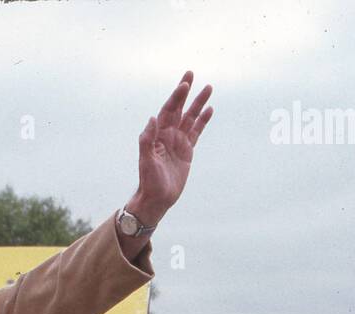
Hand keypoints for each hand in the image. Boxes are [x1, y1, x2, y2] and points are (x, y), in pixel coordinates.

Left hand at [133, 72, 213, 222]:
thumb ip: (147, 139)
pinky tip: (209, 110)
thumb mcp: (146, 160)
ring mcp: (178, 142)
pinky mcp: (187, 151)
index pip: (168, 110)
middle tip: (191, 73)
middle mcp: (168, 134)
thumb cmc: (148, 180)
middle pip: (179, 108)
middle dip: (185, 92)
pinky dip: (202, 121)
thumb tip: (152, 118)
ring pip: (190, 118)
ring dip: (198, 103)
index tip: (185, 84)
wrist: (157, 198)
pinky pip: (196, 132)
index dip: (176, 97)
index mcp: (158, 134)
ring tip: (208, 88)